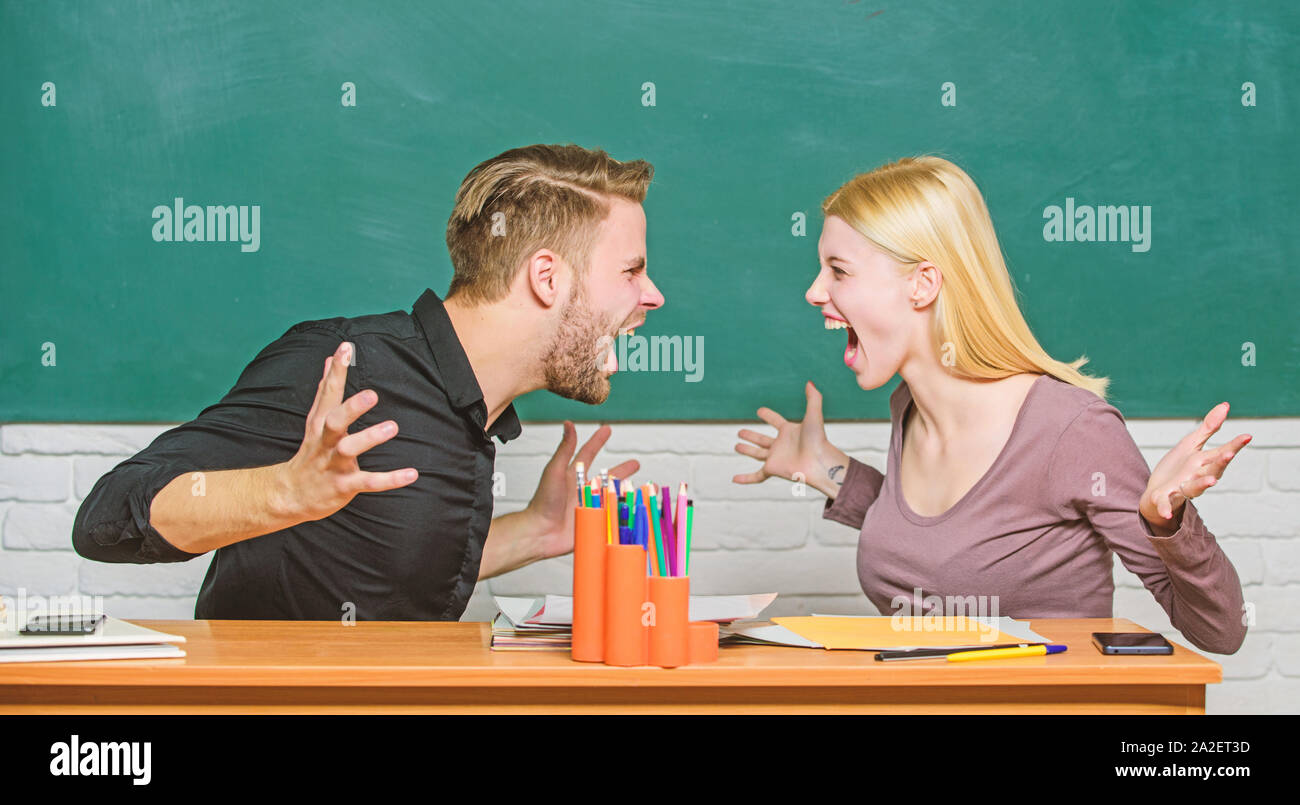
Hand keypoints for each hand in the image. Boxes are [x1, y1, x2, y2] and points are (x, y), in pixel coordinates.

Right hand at [280, 341, 418, 522]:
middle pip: (335, 421)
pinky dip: (390, 480)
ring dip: (370, 438)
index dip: (336, 370)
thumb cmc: (311, 452)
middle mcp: (326, 441)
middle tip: (372, 394)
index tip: (345, 348)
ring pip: (350, 450)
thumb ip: (325, 390)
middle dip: (352, 408)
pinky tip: (412, 474)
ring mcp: (334, 463)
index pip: (328, 393)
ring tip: (392, 426)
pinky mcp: (344, 485)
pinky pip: (369, 482)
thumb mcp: (314, 420)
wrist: (290, 495)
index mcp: (321, 423)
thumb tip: (328, 358)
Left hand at [528, 421, 638, 559]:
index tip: (607, 430)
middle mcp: (583, 490)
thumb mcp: (555, 471)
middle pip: (607, 477)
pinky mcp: (594, 522)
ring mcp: (590, 506)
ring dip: (630, 492)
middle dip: (622, 470)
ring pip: (614, 496)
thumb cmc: (543, 502)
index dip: (597, 441)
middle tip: (636, 464)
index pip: (588, 454)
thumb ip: (565, 449)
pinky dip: (627, 513)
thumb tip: (568, 424)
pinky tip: (639, 510)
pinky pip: (613, 516)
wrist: (541, 533)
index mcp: (573, 476)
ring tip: (647, 488)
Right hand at [732, 381, 849, 497]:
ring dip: (747, 450)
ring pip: (758, 454)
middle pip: (763, 439)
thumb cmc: (818, 440)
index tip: (760, 411)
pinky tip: (734, 479)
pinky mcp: (773, 469)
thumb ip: (813, 398)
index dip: (768, 415)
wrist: (818, 462)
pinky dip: (746, 479)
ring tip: (736, 446)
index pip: (776, 421)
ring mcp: (776, 457)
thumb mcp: (813, 416)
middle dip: (752, 436)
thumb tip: (809, 382)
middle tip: (740, 431)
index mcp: (789, 431)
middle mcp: (781, 445)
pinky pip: (757, 475)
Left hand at [1141, 402, 1250, 529]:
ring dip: (1202, 484)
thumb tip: (1225, 405)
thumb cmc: (1177, 468)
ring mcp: (1182, 488)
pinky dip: (1166, 508)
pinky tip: (1166, 514)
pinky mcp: (1165, 498)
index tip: (1247, 436)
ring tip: (1211, 481)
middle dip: (1221, 463)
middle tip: (1229, 454)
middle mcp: (1197, 477)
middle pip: (1212, 470)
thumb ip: (1208, 428)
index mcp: (1204, 463)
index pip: (1222, 453)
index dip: (1234, 445)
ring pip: (1194, 487)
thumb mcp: (1191, 444)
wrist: (1156, 492)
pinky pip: (1166, 504)